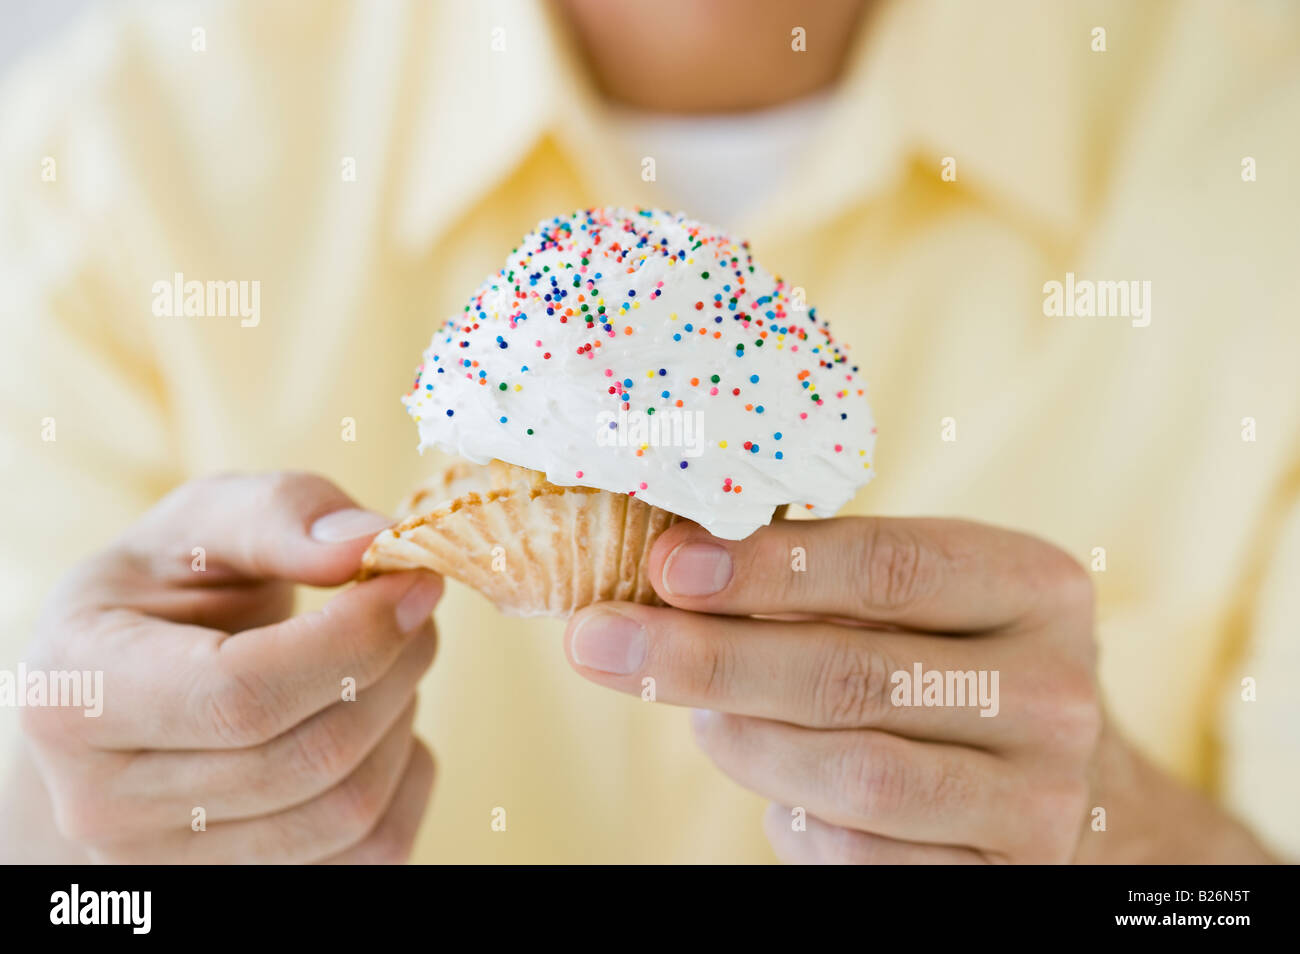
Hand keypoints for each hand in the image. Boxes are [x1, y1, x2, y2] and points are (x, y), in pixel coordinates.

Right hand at [13, 472, 441, 862]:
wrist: (136, 690)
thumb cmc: (173, 595)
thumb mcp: (205, 523)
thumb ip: (282, 515)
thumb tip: (371, 543)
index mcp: (79, 693)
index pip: (240, 694)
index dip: (353, 637)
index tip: (413, 579)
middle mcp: (104, 803)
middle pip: (309, 757)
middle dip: (393, 666)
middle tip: (414, 605)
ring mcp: (169, 865)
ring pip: (350, 812)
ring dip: (403, 717)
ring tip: (390, 656)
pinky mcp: (240, 891)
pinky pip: (374, 851)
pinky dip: (406, 775)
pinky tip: (378, 720)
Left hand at [565, 516, 1274, 862]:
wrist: (1063, 780)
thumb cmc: (952, 659)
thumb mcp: (919, 598)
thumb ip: (818, 578)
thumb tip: (670, 569)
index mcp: (1035, 586)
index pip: (890, 568)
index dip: (768, 566)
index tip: (666, 564)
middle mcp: (1054, 692)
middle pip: (854, 675)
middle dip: (709, 658)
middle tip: (602, 640)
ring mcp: (1038, 797)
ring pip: (854, 774)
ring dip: (743, 740)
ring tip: (698, 712)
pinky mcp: (1004, 878)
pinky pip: (862, 855)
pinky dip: (791, 815)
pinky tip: (774, 778)